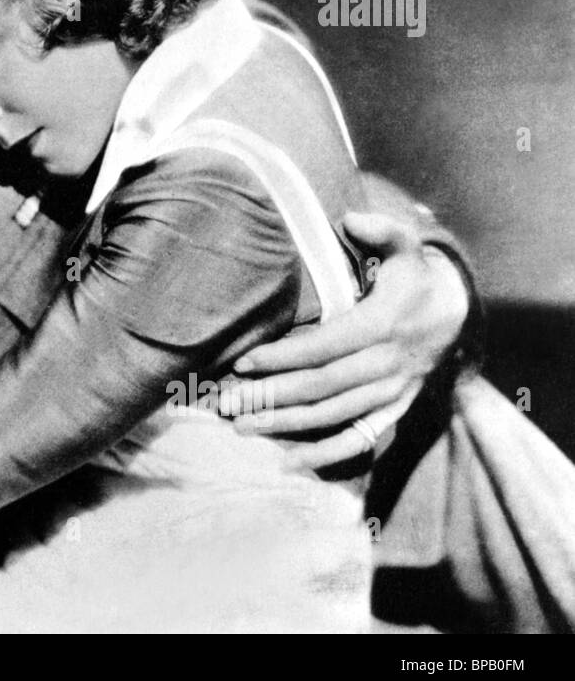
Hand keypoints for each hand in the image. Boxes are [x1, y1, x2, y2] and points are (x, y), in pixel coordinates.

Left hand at [218, 211, 469, 469]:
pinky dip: (325, 453)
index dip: (285, 357)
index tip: (244, 363)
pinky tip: (287, 461)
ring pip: (334, 415)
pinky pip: (360, 439)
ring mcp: (392, 392)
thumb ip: (381, 229)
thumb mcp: (405, 245)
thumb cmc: (411, 275)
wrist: (454, 312)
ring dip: (286, 424)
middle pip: (323, 387)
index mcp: (385, 324)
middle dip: (272, 397)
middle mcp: (388, 364)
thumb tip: (350, 219)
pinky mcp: (393, 410)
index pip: (327, 347)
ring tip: (240, 426)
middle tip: (226, 402)